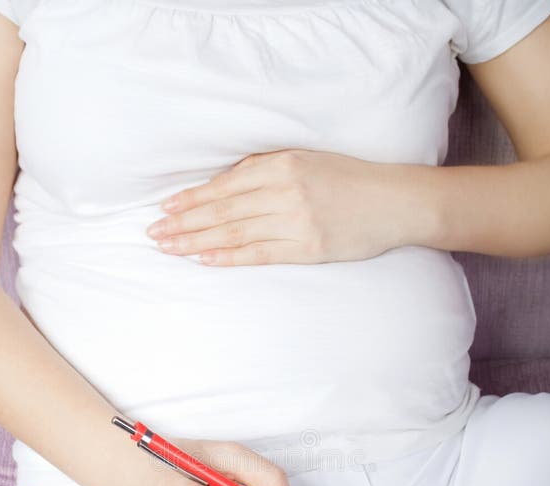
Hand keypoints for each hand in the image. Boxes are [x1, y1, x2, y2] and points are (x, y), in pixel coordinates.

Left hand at [146, 149, 418, 265]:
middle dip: (184, 222)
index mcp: (283, 165)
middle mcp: (286, 192)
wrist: (395, 202)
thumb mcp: (308, 161)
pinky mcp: (308, 249)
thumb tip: (226, 182)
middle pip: (223, 210)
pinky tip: (205, 259)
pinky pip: (260, 254)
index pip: (226, 185)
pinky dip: (229, 257)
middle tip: (154, 233)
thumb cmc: (349, 180)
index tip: (165, 207)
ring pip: (235, 232)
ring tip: (169, 248)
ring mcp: (297, 222)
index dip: (192, 198)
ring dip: (197, 241)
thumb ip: (268, 168)